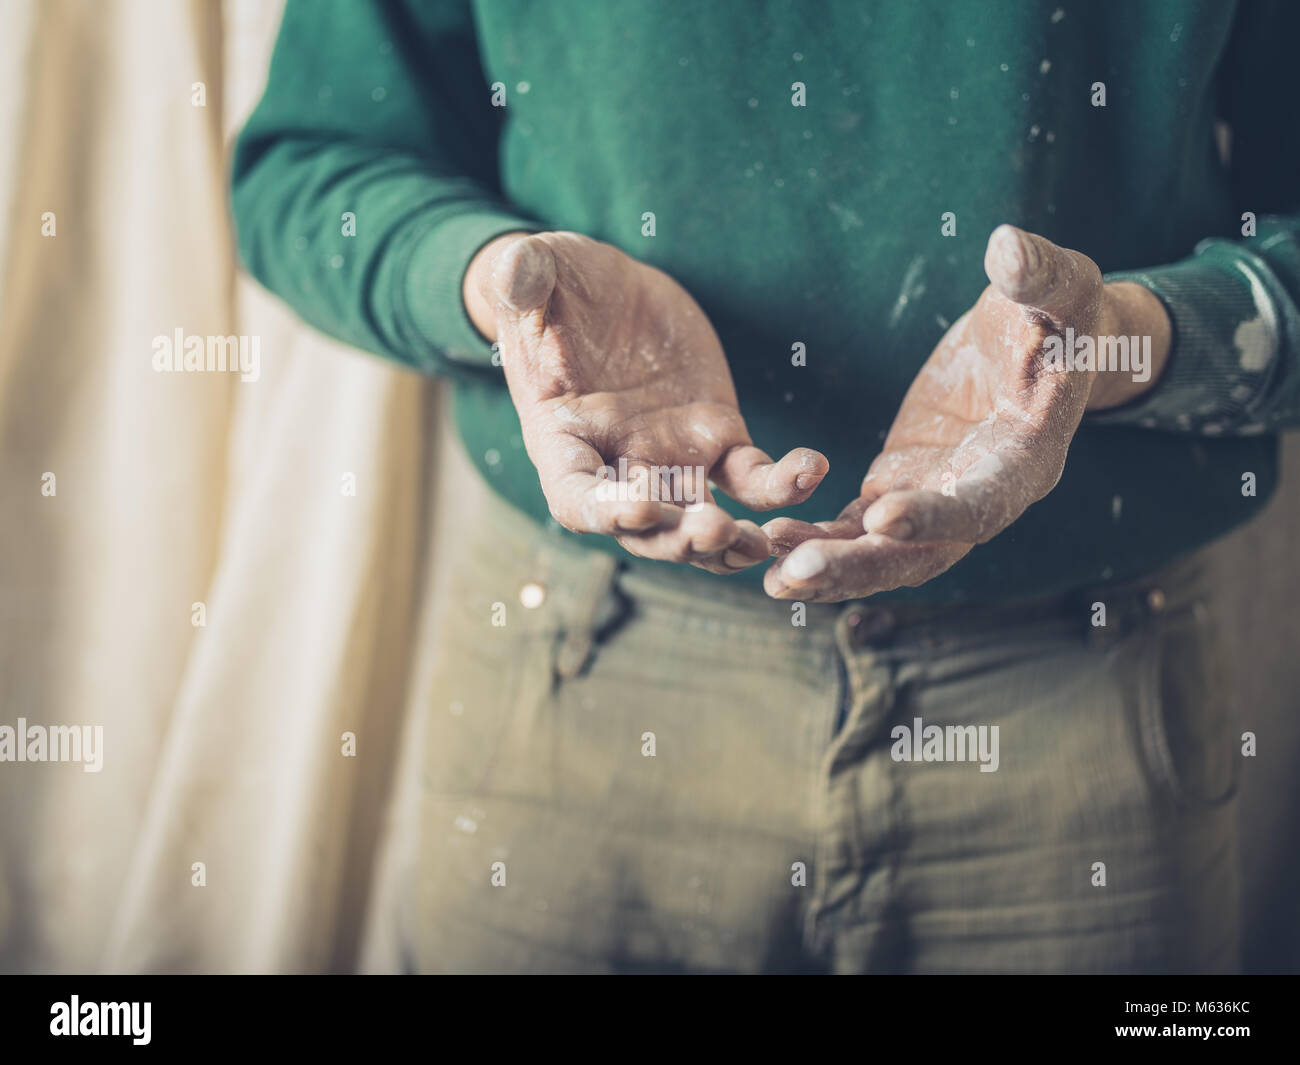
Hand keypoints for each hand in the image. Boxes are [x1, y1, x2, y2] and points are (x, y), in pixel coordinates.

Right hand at [465, 231, 828, 572]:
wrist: (603, 289)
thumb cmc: (555, 286)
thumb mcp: (535, 274)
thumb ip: (522, 277)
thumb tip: (512, 269)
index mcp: (564, 440)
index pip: (577, 498)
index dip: (607, 513)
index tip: (642, 508)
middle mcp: (618, 463)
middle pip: (645, 527)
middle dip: (677, 537)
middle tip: (714, 532)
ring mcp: (671, 458)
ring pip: (699, 517)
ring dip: (727, 540)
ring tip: (759, 543)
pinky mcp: (716, 438)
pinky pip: (749, 477)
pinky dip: (779, 484)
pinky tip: (810, 470)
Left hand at [762, 224, 1169, 602]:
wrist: (1042, 343)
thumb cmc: (1059, 315)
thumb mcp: (1063, 289)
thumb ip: (1040, 275)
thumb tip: (1007, 246)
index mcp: (1025, 459)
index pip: (981, 503)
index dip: (936, 515)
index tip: (883, 515)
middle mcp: (982, 497)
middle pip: (921, 553)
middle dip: (859, 566)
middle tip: (795, 574)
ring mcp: (936, 499)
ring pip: (881, 553)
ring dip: (828, 566)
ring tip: (768, 572)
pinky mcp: (900, 488)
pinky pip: (855, 529)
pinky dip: (816, 539)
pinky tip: (766, 542)